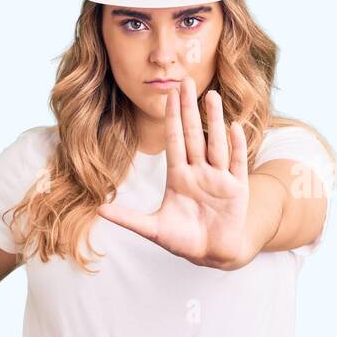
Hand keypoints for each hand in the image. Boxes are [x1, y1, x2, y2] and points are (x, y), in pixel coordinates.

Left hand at [96, 75, 249, 268]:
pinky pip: (237, 163)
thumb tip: (98, 210)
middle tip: (187, 81)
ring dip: (214, 120)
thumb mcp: (154, 230)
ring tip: (211, 96)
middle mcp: (199, 172)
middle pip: (195, 134)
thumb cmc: (184, 241)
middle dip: (190, 109)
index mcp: (179, 177)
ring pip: (216, 143)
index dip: (172, 119)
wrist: (214, 255)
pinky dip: (236, 145)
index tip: (169, 95)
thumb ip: (129, 219)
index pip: (175, 141)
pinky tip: (233, 126)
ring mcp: (219, 178)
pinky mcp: (237, 189)